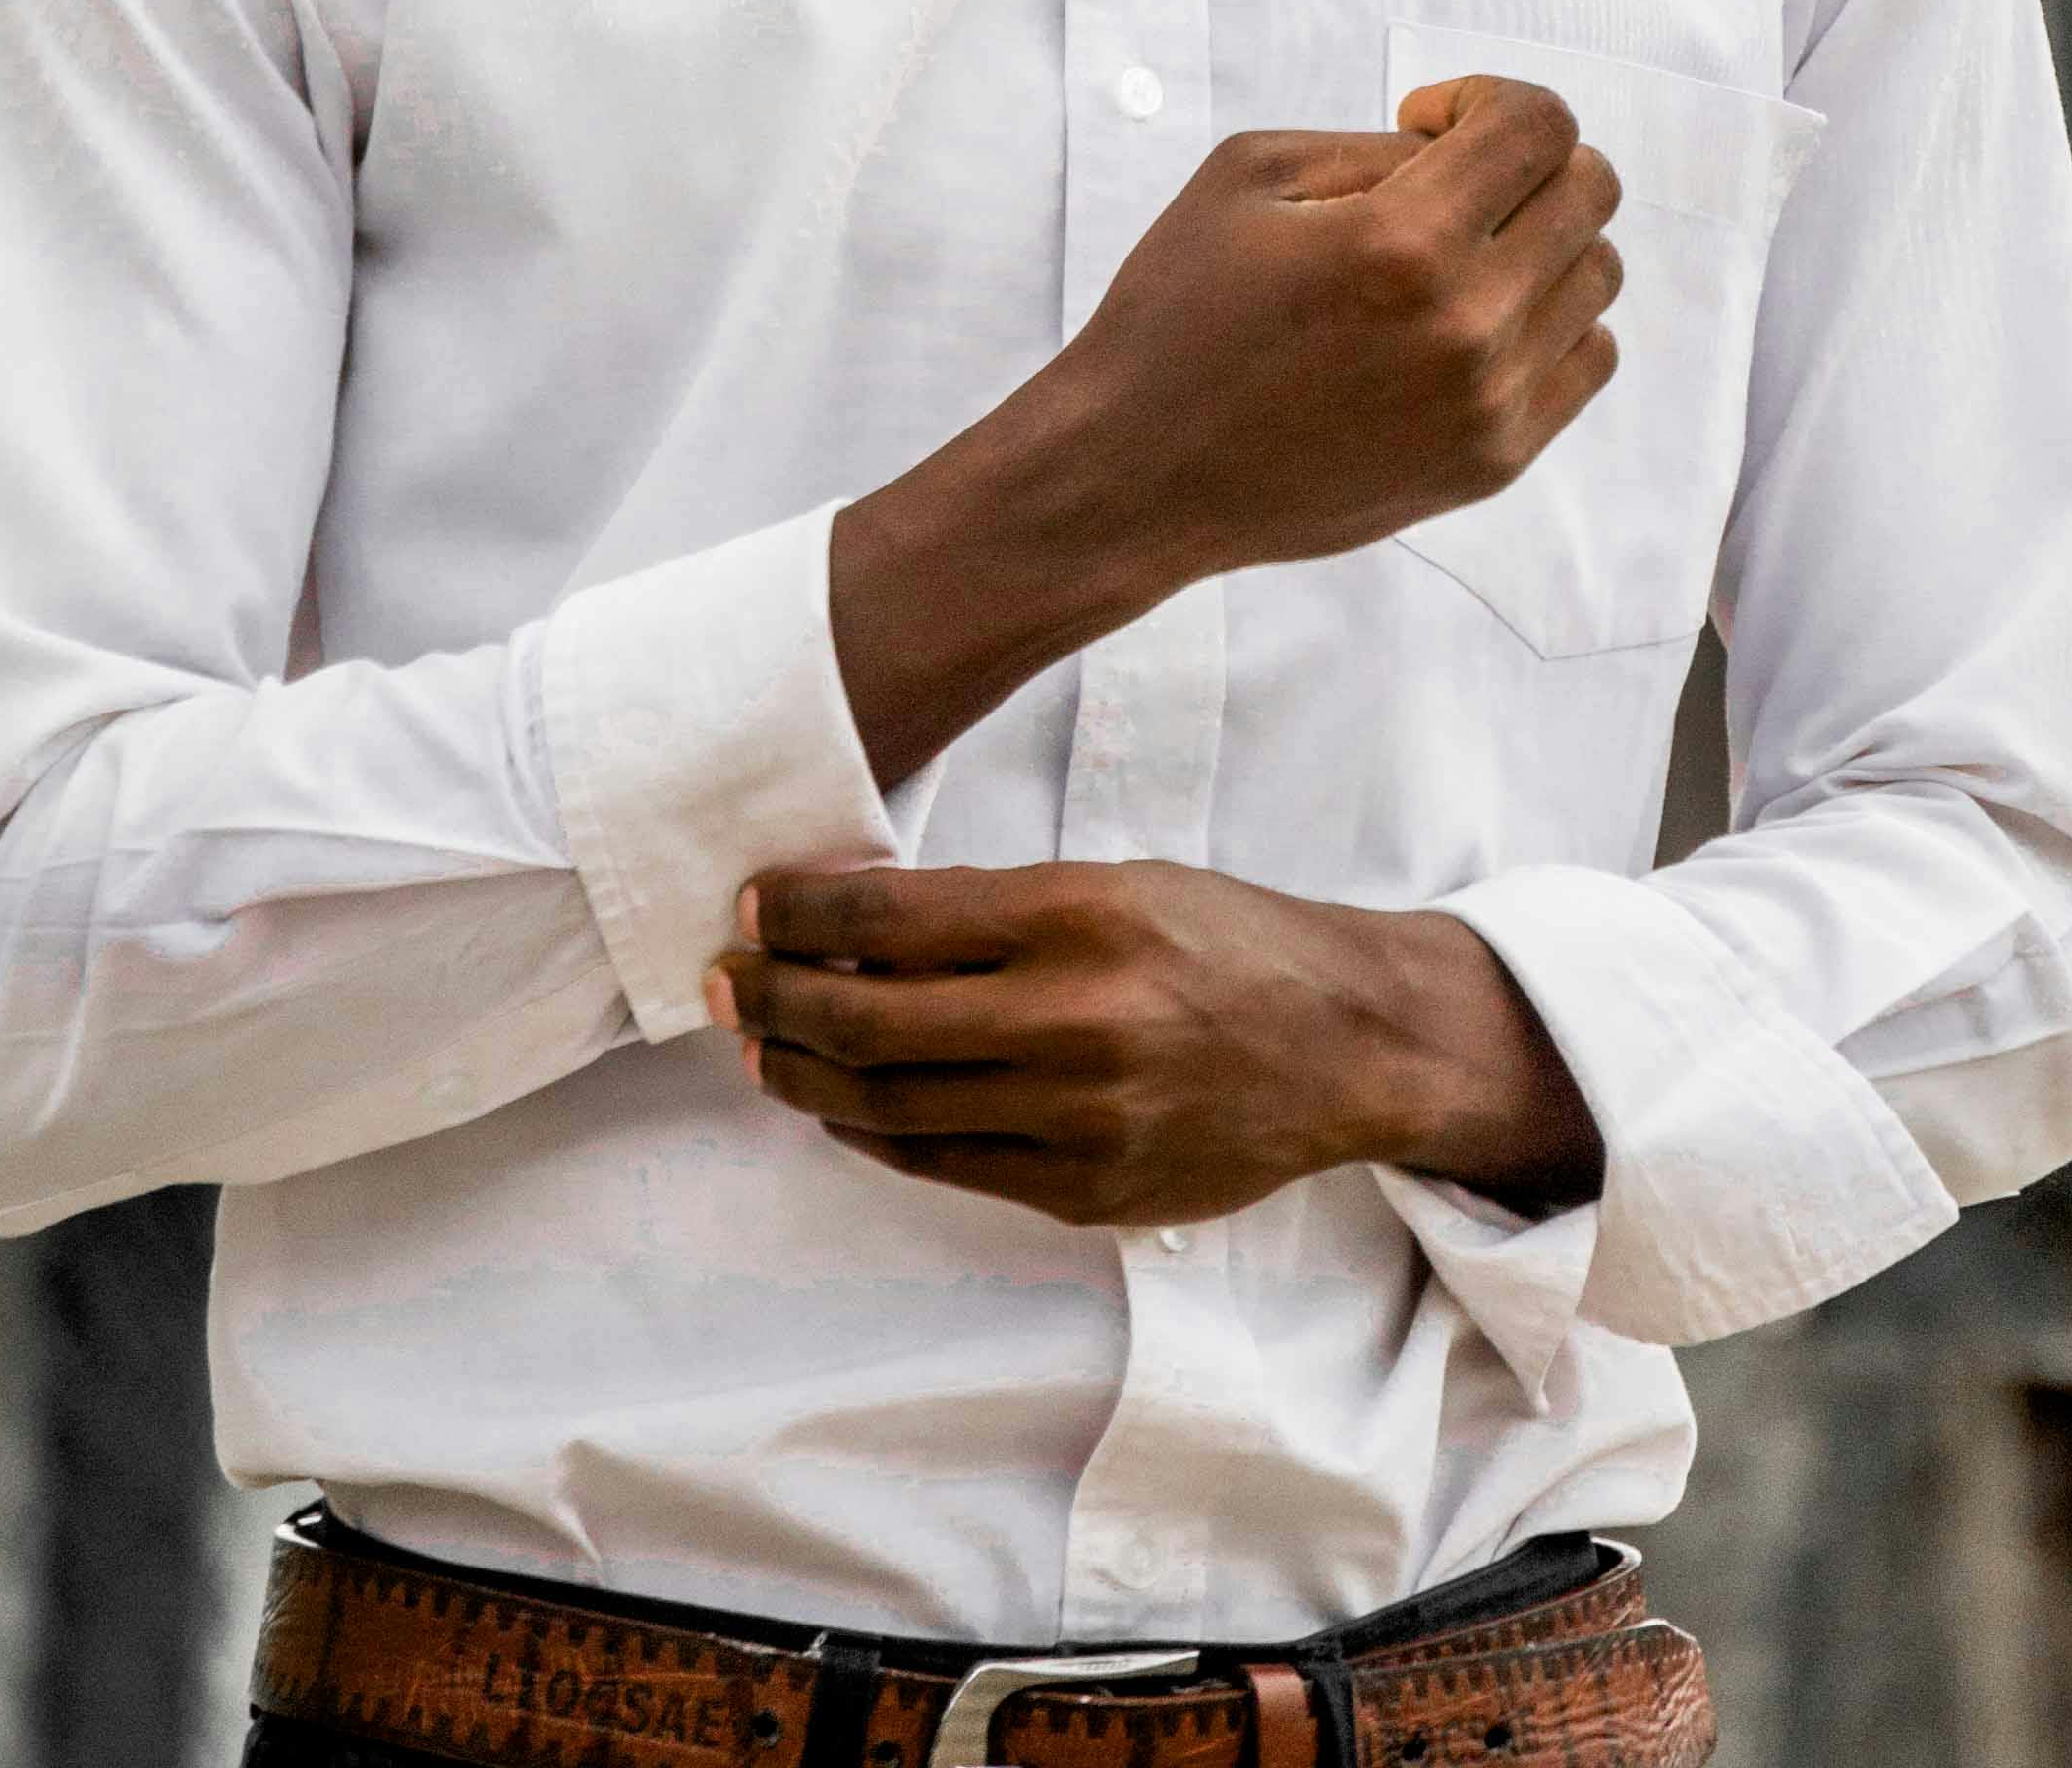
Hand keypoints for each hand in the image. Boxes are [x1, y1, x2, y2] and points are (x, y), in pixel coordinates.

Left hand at [707, 856, 1603, 1227]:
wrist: (1345, 1042)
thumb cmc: (1227, 942)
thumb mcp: (1121, 882)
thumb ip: (997, 910)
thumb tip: (854, 921)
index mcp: (1084, 915)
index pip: (897, 915)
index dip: (804, 911)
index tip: (754, 905)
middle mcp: (1077, 1018)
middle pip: (873, 1019)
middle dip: (776, 997)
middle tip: (725, 982)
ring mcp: (1081, 1118)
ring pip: (893, 1104)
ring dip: (807, 1074)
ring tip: (765, 1045)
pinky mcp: (1086, 1190)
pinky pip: (944, 1165)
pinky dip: (874, 1133)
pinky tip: (841, 1104)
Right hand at [1061, 74, 1623, 571]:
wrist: (1141, 473)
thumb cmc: (1178, 314)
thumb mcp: (1250, 174)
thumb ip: (1374, 144)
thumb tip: (1458, 148)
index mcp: (1404, 239)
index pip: (1539, 126)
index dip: (1490, 96)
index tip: (1431, 121)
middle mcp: (1468, 322)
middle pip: (1590, 190)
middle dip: (1528, 158)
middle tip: (1453, 179)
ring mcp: (1490, 401)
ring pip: (1598, 274)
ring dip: (1542, 239)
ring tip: (1460, 254)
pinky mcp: (1494, 461)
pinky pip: (1588, 359)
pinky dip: (1551, 320)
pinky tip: (1476, 318)